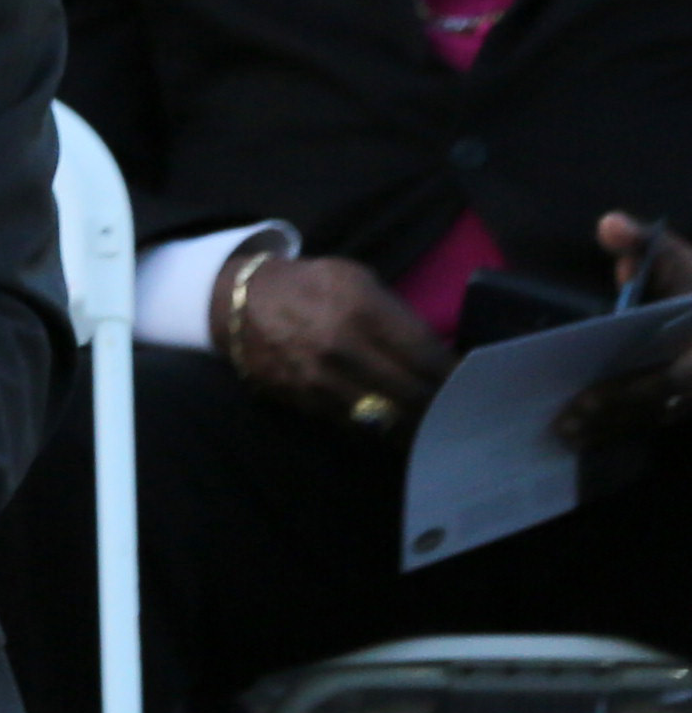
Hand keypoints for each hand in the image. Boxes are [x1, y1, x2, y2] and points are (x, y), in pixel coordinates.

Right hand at [220, 252, 452, 421]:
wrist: (237, 303)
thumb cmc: (308, 285)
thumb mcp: (355, 279)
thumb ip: (397, 315)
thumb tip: (439, 354)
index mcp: (359, 307)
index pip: (427, 355)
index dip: (457, 374)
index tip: (475, 382)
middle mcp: (342, 346)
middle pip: (414, 393)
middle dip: (444, 405)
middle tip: (463, 410)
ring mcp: (322, 379)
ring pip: (389, 419)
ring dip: (419, 426)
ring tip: (440, 428)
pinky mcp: (306, 402)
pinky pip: (359, 428)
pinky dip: (385, 433)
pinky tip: (403, 432)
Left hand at [560, 214, 691, 449]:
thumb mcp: (672, 255)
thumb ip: (641, 241)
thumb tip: (610, 226)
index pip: (670, 380)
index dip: (627, 392)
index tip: (583, 400)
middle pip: (656, 408)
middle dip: (609, 417)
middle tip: (561, 426)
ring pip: (655, 420)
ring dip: (612, 430)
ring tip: (563, 437)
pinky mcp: (688, 404)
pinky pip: (657, 422)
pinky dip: (624, 429)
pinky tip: (587, 438)